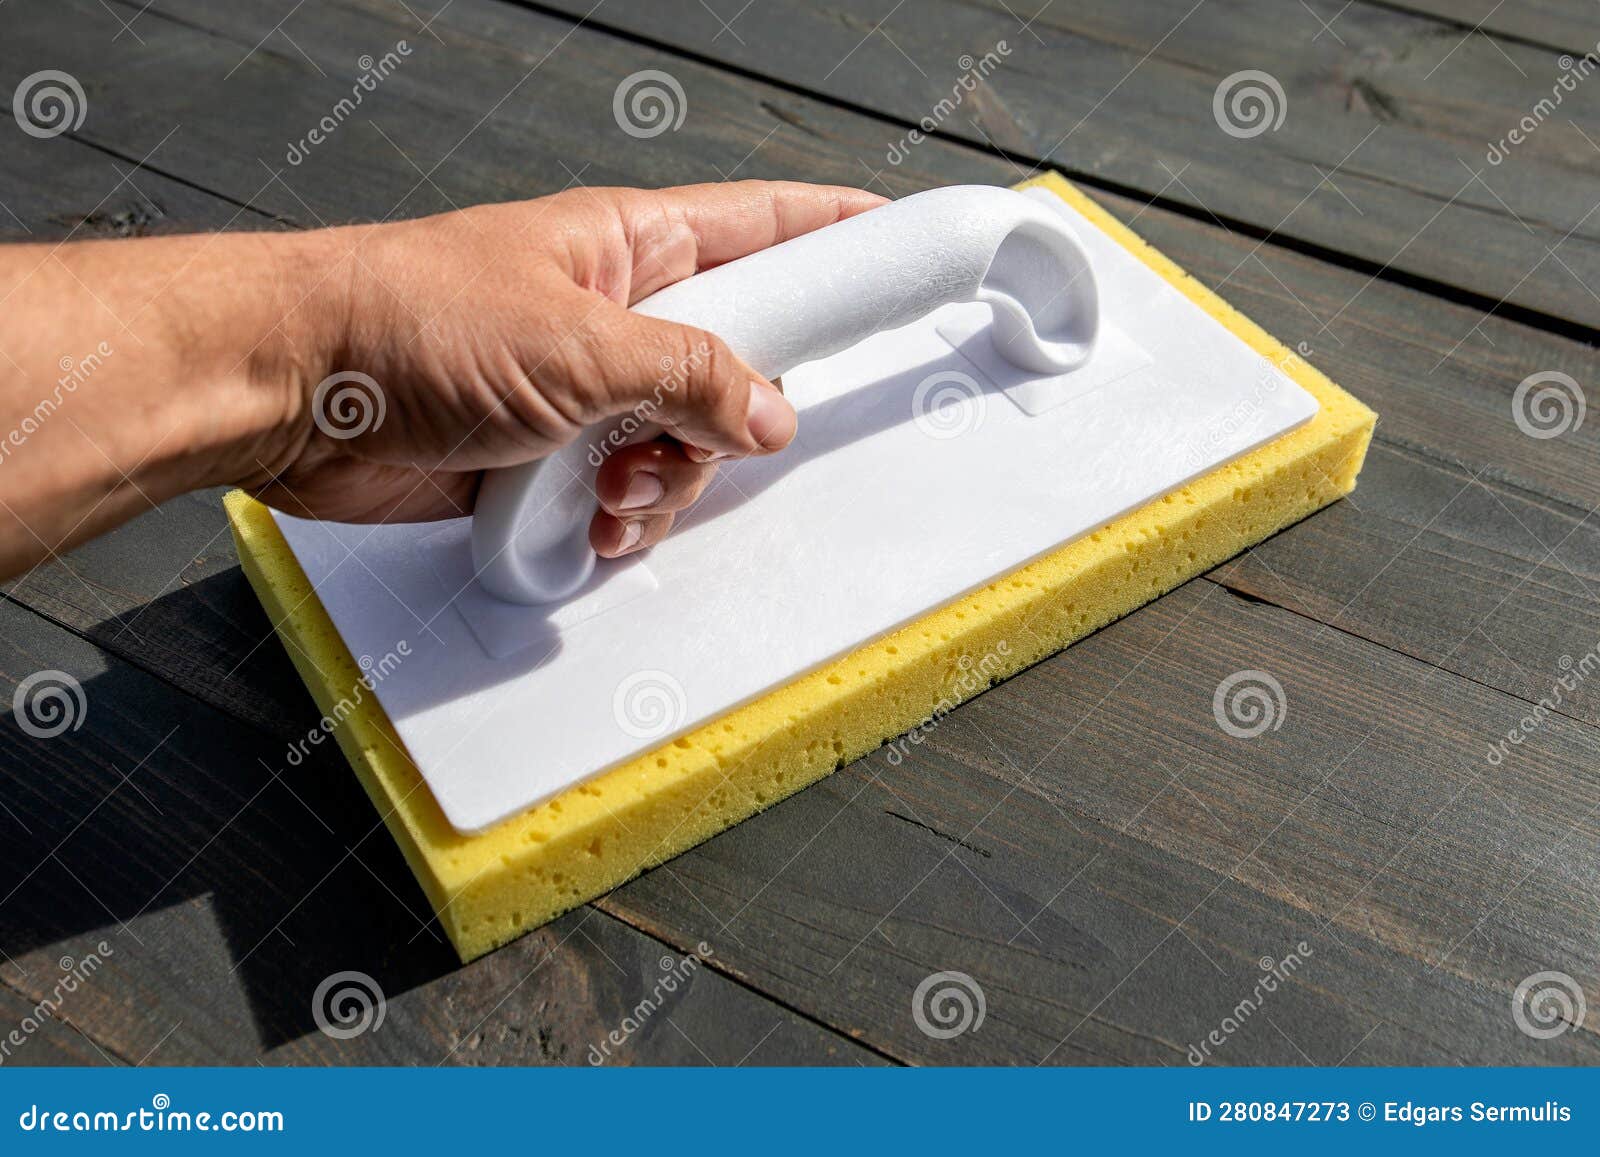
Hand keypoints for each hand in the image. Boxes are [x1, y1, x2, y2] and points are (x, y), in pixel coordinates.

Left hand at [261, 181, 885, 556]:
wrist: (292, 392)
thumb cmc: (406, 323)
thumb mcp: (580, 344)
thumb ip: (691, 379)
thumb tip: (767, 412)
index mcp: (632, 246)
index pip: (765, 225)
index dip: (834, 231)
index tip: (897, 241)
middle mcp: (615, 315)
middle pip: (736, 365)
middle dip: (729, 420)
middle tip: (696, 434)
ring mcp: (582, 388)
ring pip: (685, 447)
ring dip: (666, 483)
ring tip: (612, 485)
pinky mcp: (546, 453)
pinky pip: (627, 493)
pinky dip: (621, 516)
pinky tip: (588, 515)